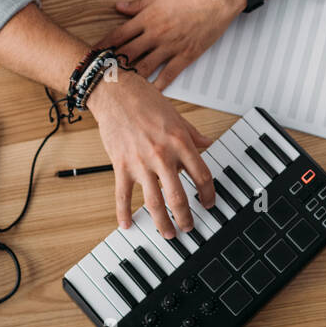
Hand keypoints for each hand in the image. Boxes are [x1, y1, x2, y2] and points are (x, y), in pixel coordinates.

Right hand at [88, 67, 216, 235]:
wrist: (116, 92)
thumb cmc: (146, 100)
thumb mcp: (177, 115)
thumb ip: (193, 134)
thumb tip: (208, 144)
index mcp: (180, 142)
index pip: (201, 175)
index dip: (208, 193)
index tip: (208, 203)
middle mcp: (162, 155)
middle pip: (179, 197)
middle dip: (186, 217)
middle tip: (189, 228)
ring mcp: (141, 163)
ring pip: (154, 202)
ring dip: (162, 223)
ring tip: (168, 234)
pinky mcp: (121, 165)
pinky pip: (123, 195)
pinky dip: (124, 213)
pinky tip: (126, 225)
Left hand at [98, 0, 246, 90]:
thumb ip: (138, 4)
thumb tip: (120, 7)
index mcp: (148, 17)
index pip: (118, 35)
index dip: (103, 47)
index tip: (93, 55)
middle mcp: (156, 33)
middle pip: (127, 54)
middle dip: (113, 66)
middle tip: (101, 76)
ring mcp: (170, 46)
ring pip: (144, 67)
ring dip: (131, 78)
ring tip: (120, 88)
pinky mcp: (186, 54)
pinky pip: (169, 74)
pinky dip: (158, 85)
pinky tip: (150, 94)